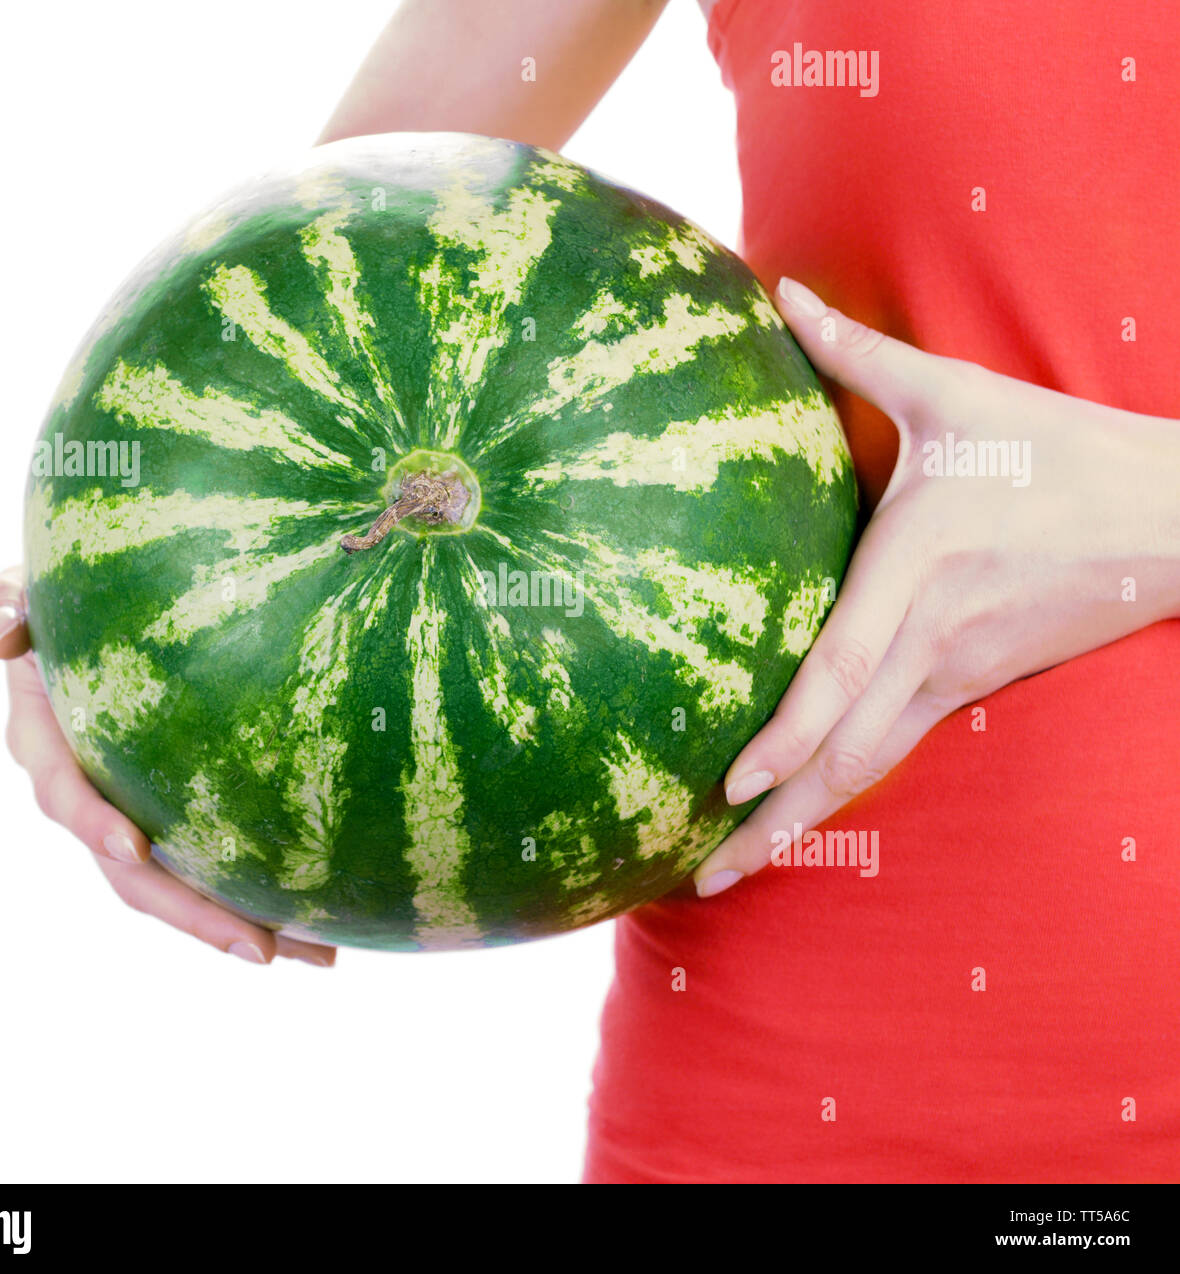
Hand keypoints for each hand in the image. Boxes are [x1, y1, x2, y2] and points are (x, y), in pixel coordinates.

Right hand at [0, 568, 336, 966]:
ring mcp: (138, 813)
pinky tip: (324, 920)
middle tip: (261, 949)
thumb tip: (0, 634)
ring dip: (244, 924)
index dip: (95, 825)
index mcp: (49, 747)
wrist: (103, 616)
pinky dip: (264, 893)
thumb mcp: (26, 592)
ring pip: (185, 886)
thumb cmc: (64, 601)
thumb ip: (3, 606)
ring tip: (316, 954)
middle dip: (195, 915)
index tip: (134, 849)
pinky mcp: (181, 815)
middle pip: (137, 874)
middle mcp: (93, 796)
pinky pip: (218, 861)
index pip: (68, 796)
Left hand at [695, 278, 1179, 894]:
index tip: (726, 785)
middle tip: (706, 877)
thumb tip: (779, 289)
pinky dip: (843, 788)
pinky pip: (896, 748)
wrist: (1176, 514)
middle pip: (848, 751)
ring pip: (871, 766)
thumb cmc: (1057, 448)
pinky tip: (801, 812)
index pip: (840, 669)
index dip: (786, 734)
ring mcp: (959, 672)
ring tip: (736, 872)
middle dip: (776, 823)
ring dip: (804, 824)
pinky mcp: (976, 684)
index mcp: (919, 567)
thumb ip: (856, 350)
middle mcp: (933, 637)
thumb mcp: (954, 393)